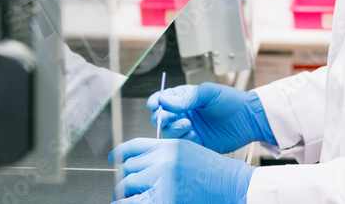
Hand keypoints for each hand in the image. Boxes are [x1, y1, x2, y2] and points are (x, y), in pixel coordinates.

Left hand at [109, 138, 254, 203]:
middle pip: (129, 167)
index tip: (114, 158)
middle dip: (124, 179)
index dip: (120, 152)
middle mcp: (163, 160)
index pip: (135, 146)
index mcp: (169, 146)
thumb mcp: (189, 152)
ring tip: (125, 199)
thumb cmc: (214, 171)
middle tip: (124, 188)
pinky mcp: (165, 197)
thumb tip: (143, 164)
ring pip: (129, 184)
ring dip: (124, 193)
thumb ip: (165, 155)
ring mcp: (163, 179)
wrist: (230, 184)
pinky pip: (135, 202)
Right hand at [148, 83, 275, 153]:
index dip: (156, 101)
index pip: (163, 100)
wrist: (248, 119)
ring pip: (169, 133)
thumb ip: (185, 98)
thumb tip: (163, 101)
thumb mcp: (207, 93)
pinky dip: (182, 140)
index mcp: (184, 99)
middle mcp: (184, 114)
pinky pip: (180, 145)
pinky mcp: (196, 144)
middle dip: (161, 117)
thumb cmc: (230, 101)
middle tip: (169, 117)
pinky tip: (193, 134)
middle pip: (162, 118)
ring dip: (173, 129)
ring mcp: (189, 130)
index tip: (153, 104)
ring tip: (187, 125)